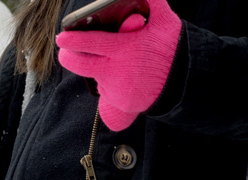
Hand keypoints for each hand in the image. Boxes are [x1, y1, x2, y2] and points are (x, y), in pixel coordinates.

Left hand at [57, 0, 182, 132]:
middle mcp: (118, 71)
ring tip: (101, 59)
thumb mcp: (164, 20)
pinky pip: (107, 90)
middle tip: (64, 51)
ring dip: (94, 67)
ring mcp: (118, 89)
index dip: (72, 40)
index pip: (90, 44)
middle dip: (68, 57)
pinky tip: (121, 74)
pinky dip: (110, 81)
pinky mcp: (120, 102)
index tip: (62, 36)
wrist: (185, 80)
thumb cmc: (172, 46)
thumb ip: (152, 1)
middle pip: (80, 65)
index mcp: (125, 49)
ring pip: (94, 76)